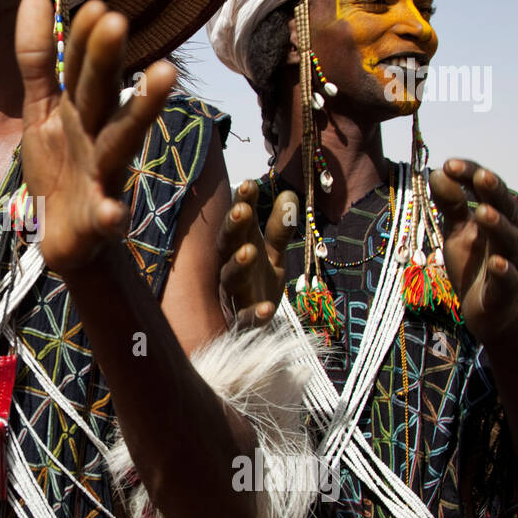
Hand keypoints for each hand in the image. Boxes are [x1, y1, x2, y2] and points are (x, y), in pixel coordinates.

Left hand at [16, 0, 174, 273]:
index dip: (85, 40)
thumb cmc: (60, 167)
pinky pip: (108, 218)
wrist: (65, 238)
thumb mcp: (41, 109)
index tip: (95, 6)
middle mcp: (97, 137)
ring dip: (139, 112)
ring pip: (120, 142)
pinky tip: (113, 212)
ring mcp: (103, 178)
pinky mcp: (98, 222)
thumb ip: (39, 58)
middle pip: (103, 95)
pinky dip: (112, 215)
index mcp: (81, 112)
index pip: (83, 68)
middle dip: (108, 60)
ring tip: (162, 75)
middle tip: (117, 21)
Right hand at [217, 179, 298, 327]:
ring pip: (231, 279)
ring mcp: (235, 298)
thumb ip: (279, 229)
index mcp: (239, 249)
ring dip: (238, 265)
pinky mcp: (243, 325)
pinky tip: (268, 308)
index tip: (248, 183)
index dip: (242, 204)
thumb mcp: (272, 256)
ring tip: (248, 251)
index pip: (239, 223)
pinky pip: (247, 320)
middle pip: (228, 246)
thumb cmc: (258, 287)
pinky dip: (256, 314)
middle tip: (241, 210)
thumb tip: (289, 193)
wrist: (250, 333)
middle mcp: (232, 270)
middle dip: (234, 228)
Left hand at [430, 159, 517, 343]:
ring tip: (484, 212)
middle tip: (480, 176)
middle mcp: (509, 237)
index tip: (449, 164)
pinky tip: (497, 262)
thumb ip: (451, 205)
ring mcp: (513, 264)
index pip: (486, 191)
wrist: (488, 314)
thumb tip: (438, 172)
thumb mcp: (457, 233)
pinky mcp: (508, 292)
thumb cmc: (474, 267)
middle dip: (493, 192)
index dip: (471, 177)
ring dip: (499, 226)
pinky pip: (510, 279)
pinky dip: (505, 270)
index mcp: (497, 220)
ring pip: (511, 242)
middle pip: (506, 210)